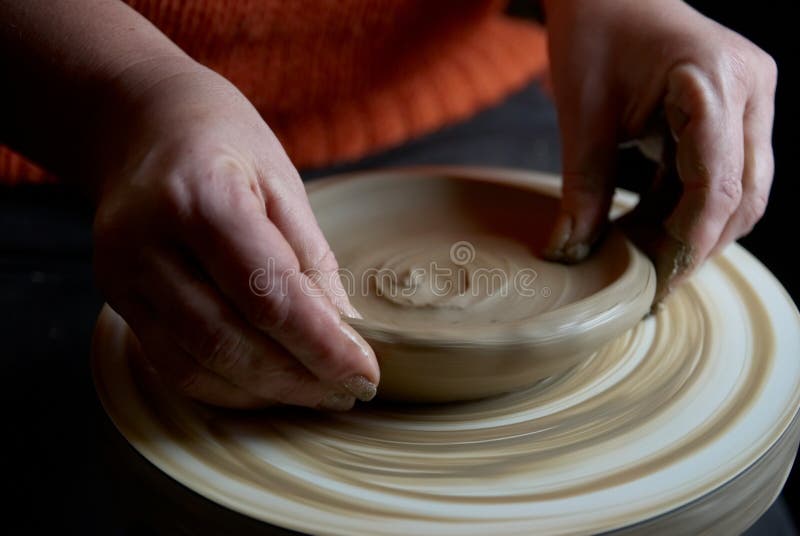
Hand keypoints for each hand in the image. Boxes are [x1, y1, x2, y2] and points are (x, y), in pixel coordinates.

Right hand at [93, 61, 378, 409]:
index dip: (322, 347)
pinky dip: (224, 386)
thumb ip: (311, 258)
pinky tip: (267, 385)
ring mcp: (121, 274)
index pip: (271, 296)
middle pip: (229, 341)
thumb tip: (343, 332)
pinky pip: (170, 363)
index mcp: (203, 199)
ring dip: (263, 392)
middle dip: (297, 379)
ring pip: (195, 364)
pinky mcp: (116, 297)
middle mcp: (148, 242)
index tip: (365, 376)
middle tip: (346, 392)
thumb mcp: (283, 183)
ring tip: (315, 393)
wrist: (144, 124)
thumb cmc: (225, 144)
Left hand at [542, 0, 776, 302]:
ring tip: (641, 254)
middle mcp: (750, 92)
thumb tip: (570, 252)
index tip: (657, 284)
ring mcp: (751, 100)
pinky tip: (647, 224)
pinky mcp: (738, 111)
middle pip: (743, 196)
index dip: (690, 243)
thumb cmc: (593, 33)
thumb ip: (581, 187)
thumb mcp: (581, 113)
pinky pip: (724, 173)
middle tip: (648, 280)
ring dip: (694, 229)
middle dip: (696, 245)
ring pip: (741, 191)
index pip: (717, 185)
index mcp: (715, 82)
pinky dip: (688, 205)